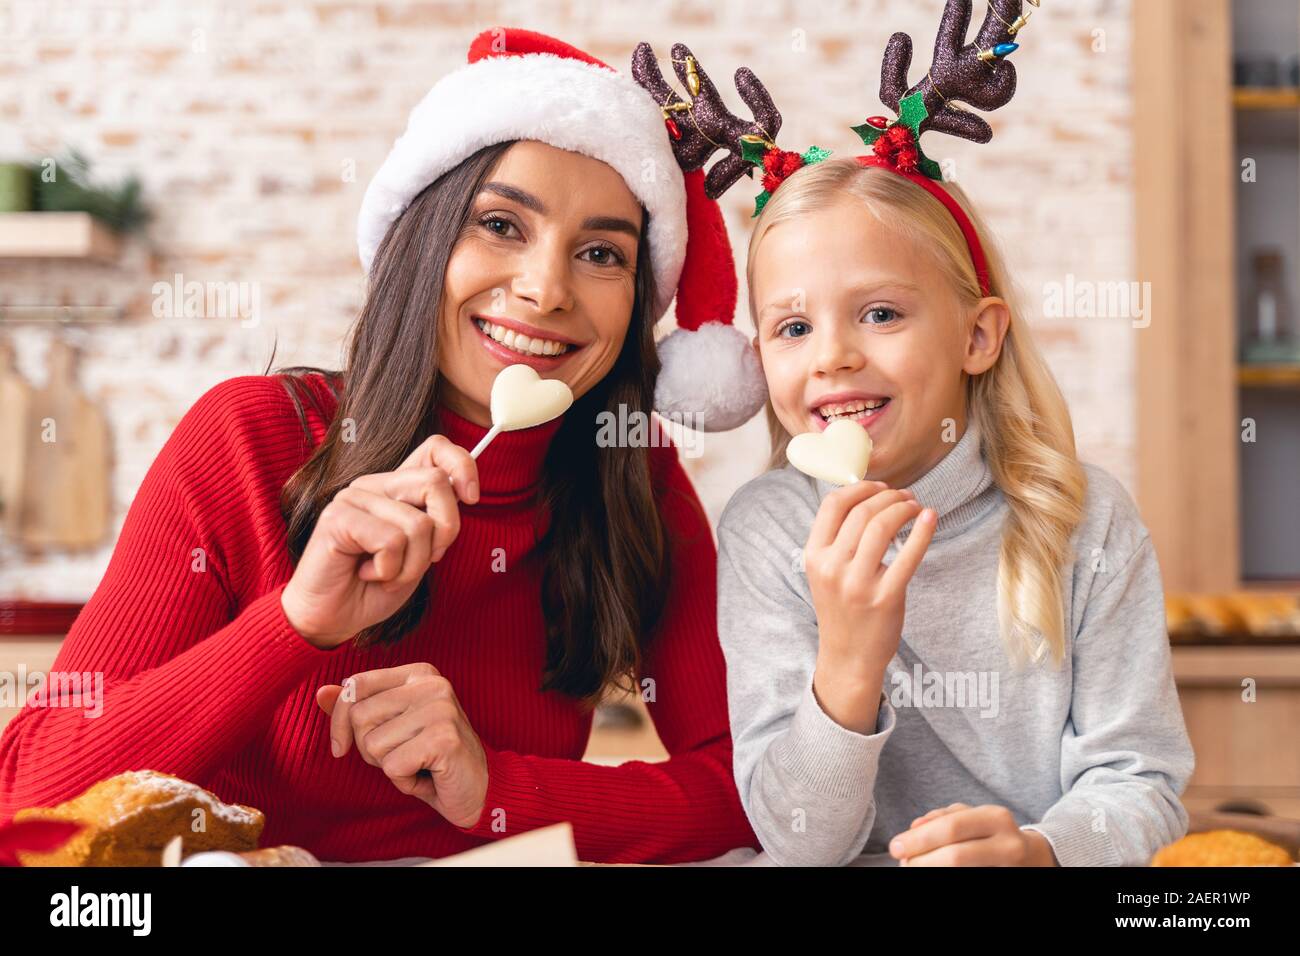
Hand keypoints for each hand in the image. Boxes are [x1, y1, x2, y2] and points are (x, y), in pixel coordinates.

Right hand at [281, 434, 478, 648]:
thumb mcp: (421, 552)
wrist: (333, 618)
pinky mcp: (338, 518)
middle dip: (446, 530)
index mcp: (396, 487)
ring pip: (418, 523)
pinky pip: (391, 542)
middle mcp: (375, 484)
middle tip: (427, 559)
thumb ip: (438, 521)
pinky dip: (390, 570)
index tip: (471, 498)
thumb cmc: (376, 587)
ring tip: (387, 574)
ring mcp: (354, 497)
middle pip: (436, 482)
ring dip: (413, 564)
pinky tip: (368, 574)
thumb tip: (466, 493)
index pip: (435, 447)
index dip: (462, 465)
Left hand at [315, 663, 488, 828]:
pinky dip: (404, 781)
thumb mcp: (390, 729)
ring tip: (416, 764)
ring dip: (388, 767)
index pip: (356, 685)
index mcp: (419, 673)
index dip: (339, 721)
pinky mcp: (445, 739)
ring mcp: (441, 709)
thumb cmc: (430, 758)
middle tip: (401, 755)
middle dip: (369, 749)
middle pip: (360, 717)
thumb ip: (357, 708)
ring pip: (374, 744)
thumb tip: (321, 693)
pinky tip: (427, 775)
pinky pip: (394, 766)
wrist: (479, 788)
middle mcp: (432, 684)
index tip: (342, 747)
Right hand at [804, 480, 935, 731]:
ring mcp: (858, 584)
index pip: (832, 505)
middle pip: (862, 512)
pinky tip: (930, 518)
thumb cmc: (842, 608)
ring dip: (904, 508)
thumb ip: (837, 539)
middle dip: (889, 496)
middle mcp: (832, 568)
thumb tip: (866, 497)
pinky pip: (908, 555)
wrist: (849, 656)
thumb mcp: (825, 572)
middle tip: (905, 497)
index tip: (880, 486)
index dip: (860, 488)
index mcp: (814, 556)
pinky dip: (922, 530)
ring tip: (915, 508)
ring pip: (882, 526)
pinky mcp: (886, 597)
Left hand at [888, 803, 1057, 865]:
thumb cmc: (990, 833)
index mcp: (995, 818)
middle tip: (902, 863)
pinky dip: (944, 877)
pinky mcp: (1006, 881)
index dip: (918, 839)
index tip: (895, 847)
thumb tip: (913, 829)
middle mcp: (1008, 844)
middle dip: (921, 861)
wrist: (1032, 857)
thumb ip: (941, 818)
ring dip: (930, 871)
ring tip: (914, 868)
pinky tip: (933, 873)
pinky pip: (970, 879)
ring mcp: (1010, 869)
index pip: (951, 828)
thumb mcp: (970, 816)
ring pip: (961, 873)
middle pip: (956, 856)